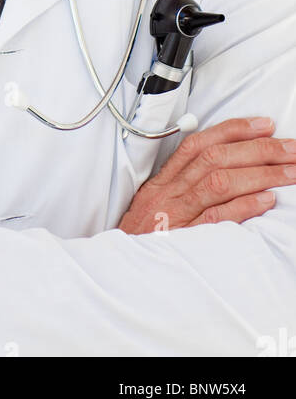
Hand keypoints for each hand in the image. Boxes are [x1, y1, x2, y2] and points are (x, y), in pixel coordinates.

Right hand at [118, 116, 295, 233]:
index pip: (199, 143)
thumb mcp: (154, 205)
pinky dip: (243, 206)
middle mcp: (169, 192)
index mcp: (163, 181)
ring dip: (260, 173)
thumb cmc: (141, 240)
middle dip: (258, 149)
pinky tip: (266, 199)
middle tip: (290, 148)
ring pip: (219, 182)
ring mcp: (176, 214)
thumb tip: (222, 168)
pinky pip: (216, 217)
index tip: (264, 125)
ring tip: (289, 172)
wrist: (118, 273)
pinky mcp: (183, 239)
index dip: (233, 129)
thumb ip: (181, 185)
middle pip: (215, 159)